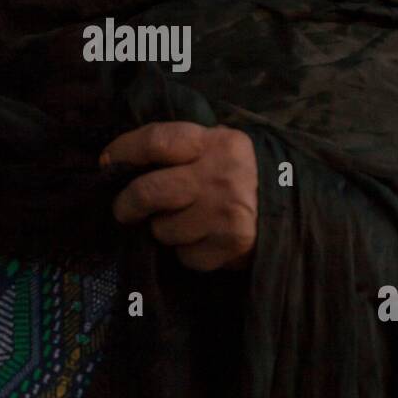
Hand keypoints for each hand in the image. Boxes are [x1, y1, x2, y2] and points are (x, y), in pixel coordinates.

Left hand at [102, 122, 257, 272]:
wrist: (290, 206)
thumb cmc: (238, 174)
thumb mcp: (215, 147)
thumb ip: (177, 150)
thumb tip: (119, 165)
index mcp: (215, 142)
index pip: (156, 141)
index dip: (124, 151)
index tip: (107, 163)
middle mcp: (222, 174)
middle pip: (150, 191)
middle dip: (128, 204)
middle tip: (124, 210)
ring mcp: (228, 211)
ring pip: (163, 229)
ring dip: (164, 230)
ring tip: (184, 222)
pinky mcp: (233, 243)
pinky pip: (185, 256)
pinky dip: (187, 252)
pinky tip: (204, 239)